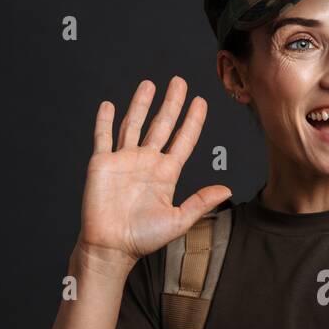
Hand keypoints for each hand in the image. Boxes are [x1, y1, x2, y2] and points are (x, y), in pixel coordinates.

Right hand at [78, 77, 230, 269]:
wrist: (111, 246)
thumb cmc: (143, 238)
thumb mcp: (178, 220)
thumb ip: (200, 202)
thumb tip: (226, 189)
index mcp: (166, 173)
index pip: (183, 140)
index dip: (192, 121)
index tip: (201, 101)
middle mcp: (146, 162)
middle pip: (161, 125)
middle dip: (171, 103)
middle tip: (179, 81)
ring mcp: (124, 160)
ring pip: (134, 124)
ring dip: (140, 104)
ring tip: (149, 84)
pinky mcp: (102, 163)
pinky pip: (103, 137)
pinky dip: (105, 120)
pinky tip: (110, 105)